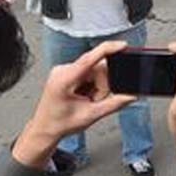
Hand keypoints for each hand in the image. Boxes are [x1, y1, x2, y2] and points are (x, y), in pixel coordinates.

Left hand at [13, 41, 135, 167]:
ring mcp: (64, 70)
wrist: (45, 129)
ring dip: (97, 87)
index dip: (108, 49)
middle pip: (98, 68)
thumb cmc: (59, 124)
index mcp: (64, 79)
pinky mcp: (67, 72)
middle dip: (102, 86)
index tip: (123, 45)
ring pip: (95, 71)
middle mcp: (63, 70)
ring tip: (86, 101)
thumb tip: (130, 96)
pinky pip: (89, 72)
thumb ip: (114, 104)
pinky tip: (84, 96)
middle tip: (93, 101)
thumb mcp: (90, 116)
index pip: (90, 58)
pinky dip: (92, 85)